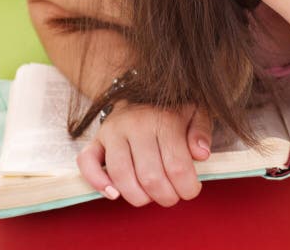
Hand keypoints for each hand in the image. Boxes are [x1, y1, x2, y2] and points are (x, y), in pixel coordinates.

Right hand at [76, 100, 212, 206]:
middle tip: (172, 197)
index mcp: (164, 119)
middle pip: (150, 176)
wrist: (142, 92)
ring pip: (121, 174)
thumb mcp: (196, 112)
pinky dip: (98, 182)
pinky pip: (87, 162)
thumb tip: (201, 154)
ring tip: (150, 198)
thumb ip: (201, 132)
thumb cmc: (171, 109)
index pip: (177, 165)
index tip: (191, 190)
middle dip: (165, 196)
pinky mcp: (95, 139)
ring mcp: (113, 131)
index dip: (187, 187)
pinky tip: (114, 194)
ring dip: (138, 196)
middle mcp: (136, 124)